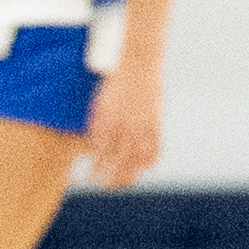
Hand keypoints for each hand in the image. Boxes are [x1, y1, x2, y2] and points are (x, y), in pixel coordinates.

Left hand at [82, 56, 164, 191]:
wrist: (139, 62)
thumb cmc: (116, 83)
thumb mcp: (101, 104)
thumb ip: (98, 127)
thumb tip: (94, 150)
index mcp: (107, 120)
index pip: (100, 153)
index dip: (97, 168)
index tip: (93, 178)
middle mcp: (124, 125)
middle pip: (117, 161)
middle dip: (111, 178)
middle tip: (107, 187)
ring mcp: (141, 124)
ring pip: (136, 160)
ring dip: (131, 174)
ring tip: (126, 183)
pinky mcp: (156, 121)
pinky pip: (154, 148)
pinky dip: (150, 160)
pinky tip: (145, 166)